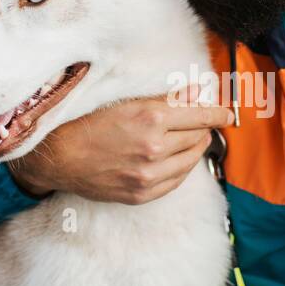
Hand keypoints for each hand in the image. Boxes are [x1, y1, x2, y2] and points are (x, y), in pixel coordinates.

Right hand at [7, 86, 231, 204]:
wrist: (57, 156)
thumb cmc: (87, 121)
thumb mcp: (125, 100)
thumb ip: (165, 98)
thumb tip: (197, 92)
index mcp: (151, 119)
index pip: (200, 115)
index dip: (217, 113)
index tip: (226, 113)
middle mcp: (154, 148)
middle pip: (197, 136)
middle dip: (203, 127)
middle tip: (201, 122)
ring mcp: (148, 175)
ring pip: (190, 160)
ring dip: (194, 148)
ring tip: (191, 139)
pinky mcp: (142, 193)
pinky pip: (176, 181)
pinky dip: (182, 168)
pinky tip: (177, 159)